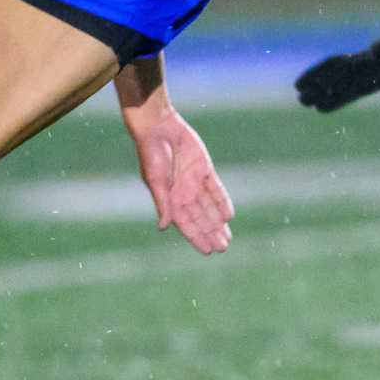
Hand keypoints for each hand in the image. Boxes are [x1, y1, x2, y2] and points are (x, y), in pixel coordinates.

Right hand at [130, 107, 233, 254]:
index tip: (207, 251)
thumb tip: (164, 227)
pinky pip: (216, 189)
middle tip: (223, 248)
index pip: (187, 224)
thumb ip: (163, 203)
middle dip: (211, 233)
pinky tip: (228, 215)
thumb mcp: (156, 181)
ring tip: (228, 237)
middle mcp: (184, 193)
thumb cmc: (152, 154)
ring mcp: (195, 182)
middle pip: (201, 218)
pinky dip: (222, 202)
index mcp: (171, 199)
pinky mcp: (204, 169)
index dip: (197, 237)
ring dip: (218, 222)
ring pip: (210, 207)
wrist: (159, 128)